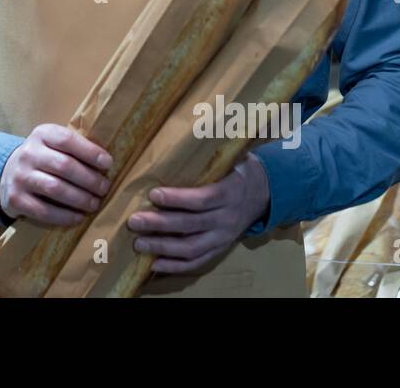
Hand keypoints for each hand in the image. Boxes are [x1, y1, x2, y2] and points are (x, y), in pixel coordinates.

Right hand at [0, 124, 112, 225]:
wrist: (7, 173)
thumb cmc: (43, 158)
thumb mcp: (53, 144)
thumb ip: (74, 148)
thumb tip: (106, 163)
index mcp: (41, 134)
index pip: (67, 140)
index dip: (90, 152)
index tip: (108, 163)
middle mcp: (28, 153)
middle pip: (64, 166)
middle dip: (89, 179)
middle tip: (104, 188)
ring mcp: (20, 176)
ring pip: (55, 189)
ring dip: (80, 199)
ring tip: (95, 204)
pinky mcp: (16, 199)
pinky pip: (44, 211)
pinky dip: (65, 216)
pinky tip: (78, 217)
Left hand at [126, 153, 270, 273]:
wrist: (265, 193)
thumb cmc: (237, 171)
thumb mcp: (231, 159)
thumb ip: (210, 153)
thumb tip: (183, 134)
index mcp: (229, 193)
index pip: (202, 199)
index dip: (177, 199)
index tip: (152, 194)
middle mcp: (227, 218)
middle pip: (191, 225)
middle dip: (160, 225)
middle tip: (134, 221)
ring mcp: (224, 237)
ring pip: (192, 248)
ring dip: (163, 247)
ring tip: (138, 243)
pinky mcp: (220, 249)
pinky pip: (197, 262)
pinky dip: (175, 266)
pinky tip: (154, 264)